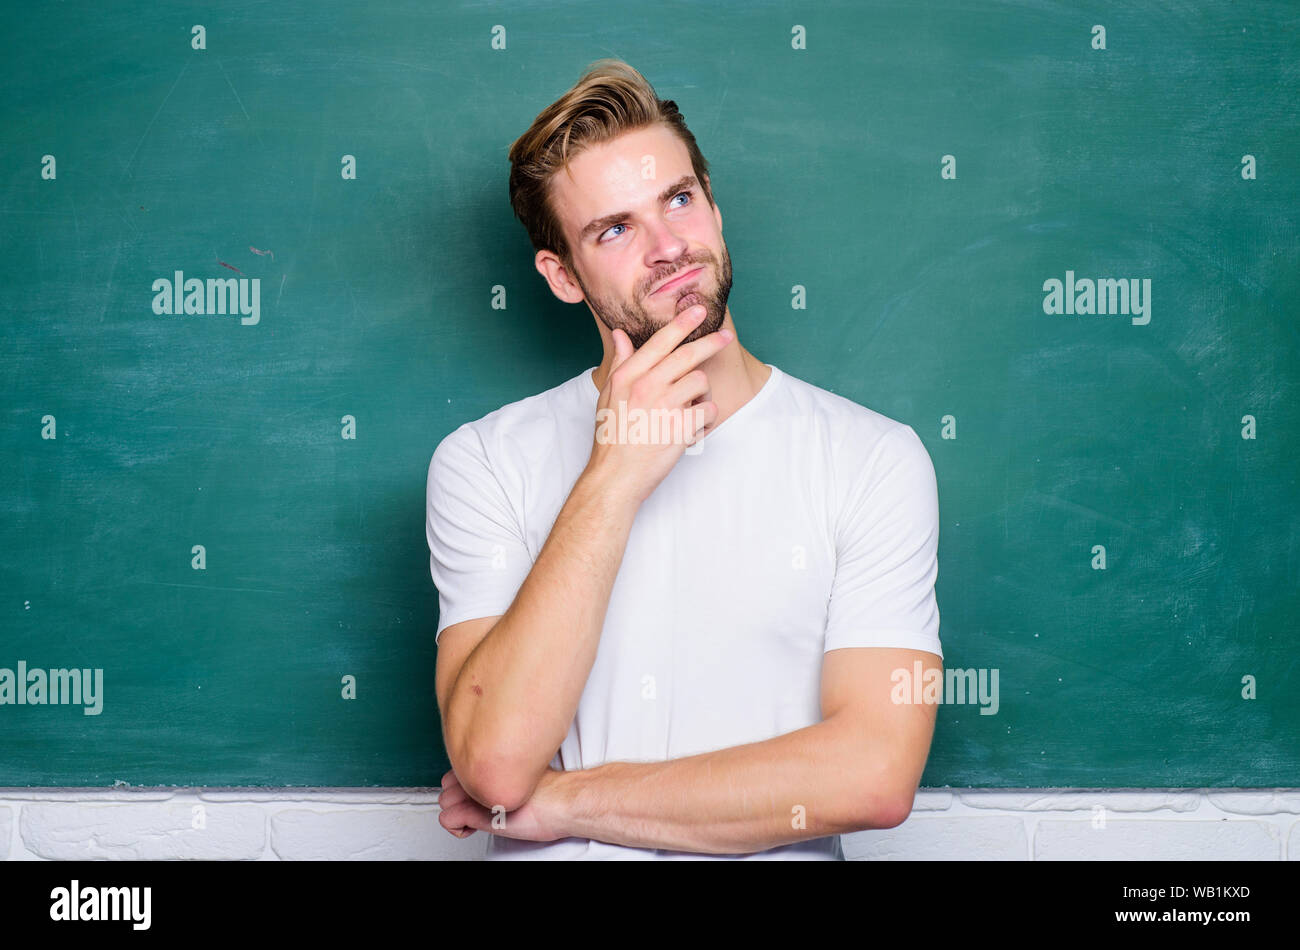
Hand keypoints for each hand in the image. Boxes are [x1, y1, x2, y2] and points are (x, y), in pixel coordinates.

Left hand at [437, 767, 568, 842]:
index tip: (484, 798)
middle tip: (482, 809)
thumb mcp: (520, 780)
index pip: (458, 771)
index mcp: (490, 761)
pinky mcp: (473, 810)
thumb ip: (501, 775)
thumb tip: (492, 783)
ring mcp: (473, 791)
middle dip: (460, 800)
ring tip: (481, 818)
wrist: (561, 802)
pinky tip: (476, 827)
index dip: (467, 789)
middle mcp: (478, 772)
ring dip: (459, 814)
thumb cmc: (550, 794)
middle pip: (447, 785)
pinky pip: (447, 820)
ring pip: (444, 802)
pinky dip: (458, 828)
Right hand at [587, 303, 733, 505]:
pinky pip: (709, 411)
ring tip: (688, 409)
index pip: (661, 342)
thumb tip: (620, 334)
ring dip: (701, 394)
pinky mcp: (682, 427)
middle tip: (726, 336)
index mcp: (628, 376)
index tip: (699, 310)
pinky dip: (706, 420)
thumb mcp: (608, 396)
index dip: (682, 323)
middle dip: (711, 342)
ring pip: (701, 382)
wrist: (617, 476)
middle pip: (688, 355)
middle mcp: (647, 386)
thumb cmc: (612, 436)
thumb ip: (620, 363)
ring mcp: (665, 406)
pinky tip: (692, 429)